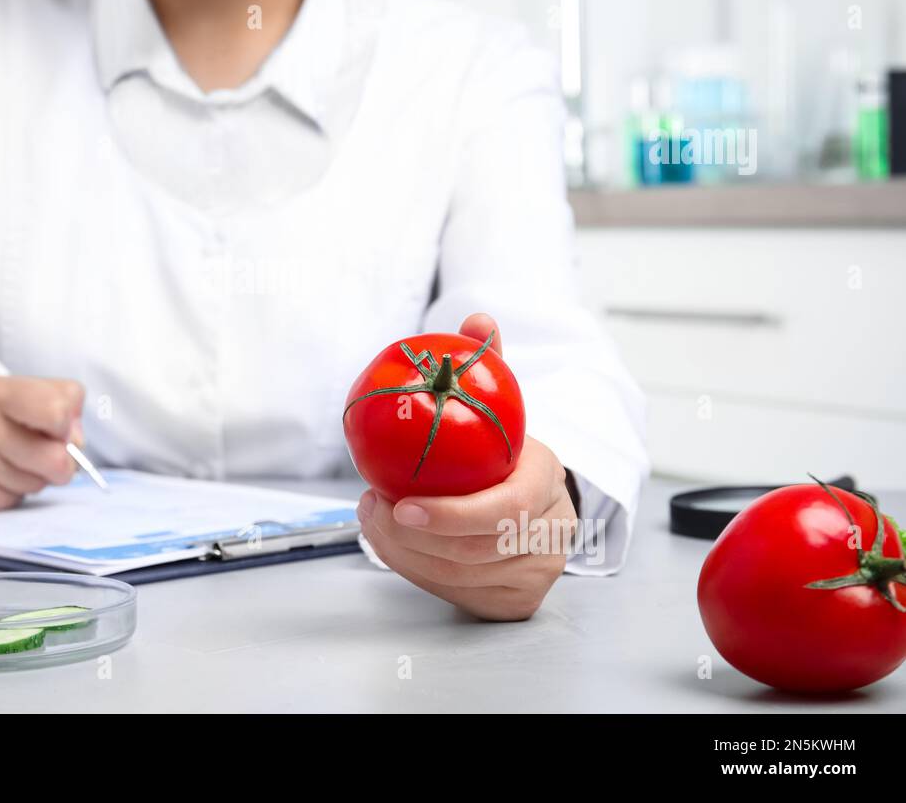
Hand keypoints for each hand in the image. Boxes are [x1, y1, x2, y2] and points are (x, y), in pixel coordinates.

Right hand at [0, 376, 84, 512]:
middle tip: (36, 455)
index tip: (56, 428)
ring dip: (29, 478)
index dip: (68, 423)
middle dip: (58, 462)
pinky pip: (14, 502)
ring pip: (39, 483)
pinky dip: (7, 494)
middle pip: (59, 457)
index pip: (60, 406)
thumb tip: (78, 439)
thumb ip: (45, 404)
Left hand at [355, 313, 574, 620]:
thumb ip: (487, 365)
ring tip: (374, 518)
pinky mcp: (516, 600)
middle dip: (411, 535)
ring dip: (404, 552)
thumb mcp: (504, 407)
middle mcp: (550, 534)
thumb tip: (476, 321)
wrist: (541, 499)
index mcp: (548, 482)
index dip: (453, 513)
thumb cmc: (509, 451)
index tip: (403, 504)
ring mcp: (535, 572)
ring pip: (459, 577)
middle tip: (371, 507)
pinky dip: (415, 571)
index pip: (507, 507)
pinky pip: (456, 593)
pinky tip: (393, 544)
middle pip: (476, 551)